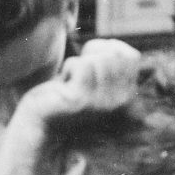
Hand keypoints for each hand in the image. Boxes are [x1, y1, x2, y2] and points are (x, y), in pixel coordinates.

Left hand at [14, 39, 141, 127]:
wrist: (42, 126)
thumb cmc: (67, 98)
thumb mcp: (97, 81)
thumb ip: (115, 67)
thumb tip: (129, 53)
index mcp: (128, 99)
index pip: (132, 57)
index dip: (109, 49)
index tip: (92, 59)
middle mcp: (121, 103)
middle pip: (115, 55)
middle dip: (93, 53)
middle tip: (79, 71)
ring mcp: (102, 104)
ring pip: (98, 59)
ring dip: (79, 63)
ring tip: (71, 82)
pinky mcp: (82, 101)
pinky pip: (81, 65)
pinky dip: (68, 68)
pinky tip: (64, 85)